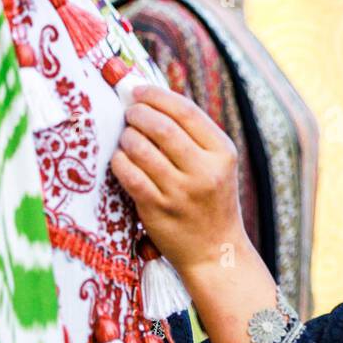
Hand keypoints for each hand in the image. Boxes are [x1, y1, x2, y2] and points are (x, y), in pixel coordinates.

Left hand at [111, 85, 248, 275]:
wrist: (215, 252)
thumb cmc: (210, 202)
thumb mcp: (216, 165)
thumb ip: (193, 136)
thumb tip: (152, 100)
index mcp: (222, 153)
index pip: (186, 111)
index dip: (157, 96)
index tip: (138, 91)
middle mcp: (205, 171)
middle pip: (162, 127)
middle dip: (138, 114)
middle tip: (129, 113)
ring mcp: (181, 192)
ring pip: (141, 149)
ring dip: (126, 137)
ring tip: (125, 137)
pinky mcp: (158, 209)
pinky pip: (129, 175)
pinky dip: (119, 161)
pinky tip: (120, 159)